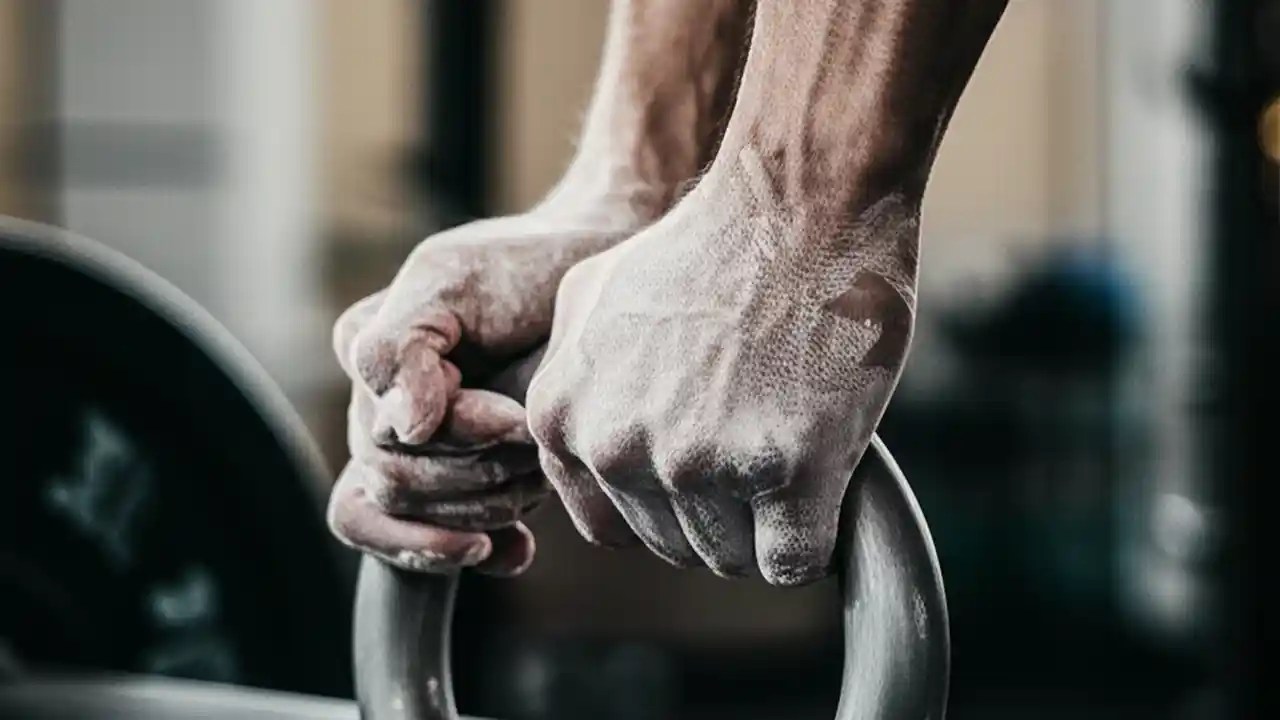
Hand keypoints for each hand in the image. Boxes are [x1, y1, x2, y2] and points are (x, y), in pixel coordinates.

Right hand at [328, 206, 636, 574]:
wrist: (592, 269)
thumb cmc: (525, 266)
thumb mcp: (453, 279)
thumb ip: (404, 344)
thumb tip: (401, 428)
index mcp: (367, 353)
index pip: (380, 431)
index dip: (456, 437)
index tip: (519, 418)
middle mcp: (377, 404)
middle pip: (397, 484)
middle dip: (478, 474)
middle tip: (539, 447)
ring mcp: (413, 449)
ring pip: (417, 516)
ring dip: (489, 504)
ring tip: (542, 474)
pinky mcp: (453, 482)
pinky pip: (423, 543)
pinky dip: (471, 549)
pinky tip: (517, 548)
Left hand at [526, 170, 918, 585]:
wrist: (798, 201)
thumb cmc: (708, 243)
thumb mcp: (591, 296)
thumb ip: (569, 379)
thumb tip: (578, 437)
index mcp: (563, 417)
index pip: (611, 528)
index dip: (666, 505)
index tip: (705, 460)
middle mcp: (617, 448)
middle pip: (675, 548)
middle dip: (720, 513)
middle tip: (758, 441)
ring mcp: (698, 462)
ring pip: (733, 560)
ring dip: (766, 522)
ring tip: (786, 442)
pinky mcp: (785, 470)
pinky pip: (792, 561)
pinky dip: (814, 536)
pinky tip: (820, 481)